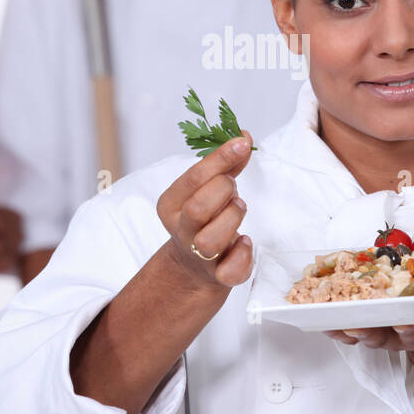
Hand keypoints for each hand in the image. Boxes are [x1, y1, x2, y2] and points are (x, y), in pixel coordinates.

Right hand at [155, 131, 254, 289]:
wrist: (195, 266)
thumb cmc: (206, 217)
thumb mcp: (209, 188)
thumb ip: (226, 164)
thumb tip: (243, 137)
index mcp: (170, 204)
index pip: (193, 178)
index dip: (220, 158)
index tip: (242, 143)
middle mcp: (180, 230)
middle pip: (198, 208)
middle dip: (224, 191)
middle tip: (233, 190)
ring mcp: (197, 255)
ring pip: (212, 239)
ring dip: (233, 218)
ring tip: (237, 210)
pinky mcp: (218, 276)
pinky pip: (230, 270)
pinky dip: (243, 253)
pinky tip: (243, 241)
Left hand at [326, 318, 413, 357]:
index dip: (410, 330)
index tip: (405, 324)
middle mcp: (399, 333)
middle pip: (381, 335)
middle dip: (367, 332)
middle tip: (354, 326)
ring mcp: (382, 330)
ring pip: (359, 330)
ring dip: (341, 327)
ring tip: (325, 321)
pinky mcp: (367, 322)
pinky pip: (346, 324)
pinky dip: (331, 321)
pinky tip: (315, 315)